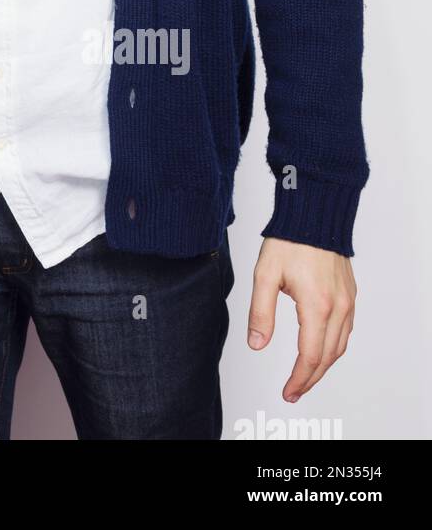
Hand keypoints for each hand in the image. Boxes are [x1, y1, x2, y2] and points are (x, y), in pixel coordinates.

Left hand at [247, 237, 357, 400]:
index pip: (310, 356)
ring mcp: (348, 301)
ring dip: (323, 365)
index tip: (287, 392)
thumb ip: (261, 312)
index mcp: (317, 306)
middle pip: (328, 357)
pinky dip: (333, 347)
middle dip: (310, 378)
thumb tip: (257, 345)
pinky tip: (320, 349)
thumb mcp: (265, 275)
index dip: (298, 379)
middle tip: (294, 391)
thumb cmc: (288, 240)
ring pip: (340, 346)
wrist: (314, 214)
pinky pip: (346, 330)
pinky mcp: (350, 294)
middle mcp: (338, 308)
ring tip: (305, 377)